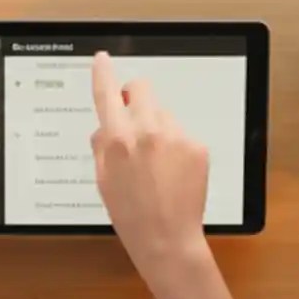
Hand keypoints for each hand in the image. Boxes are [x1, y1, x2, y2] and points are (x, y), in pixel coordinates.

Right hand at [90, 52, 210, 271]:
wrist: (166, 238)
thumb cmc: (131, 214)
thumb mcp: (103, 179)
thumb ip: (102, 145)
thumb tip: (105, 125)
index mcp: (117, 139)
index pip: (106, 93)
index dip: (103, 72)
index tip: (103, 59)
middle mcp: (147, 131)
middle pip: (142, 89)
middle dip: (134, 97)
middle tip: (133, 118)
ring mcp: (175, 137)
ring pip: (163, 112)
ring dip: (157, 125)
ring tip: (156, 161)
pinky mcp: (196, 146)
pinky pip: (182, 133)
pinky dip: (176, 146)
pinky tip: (173, 171)